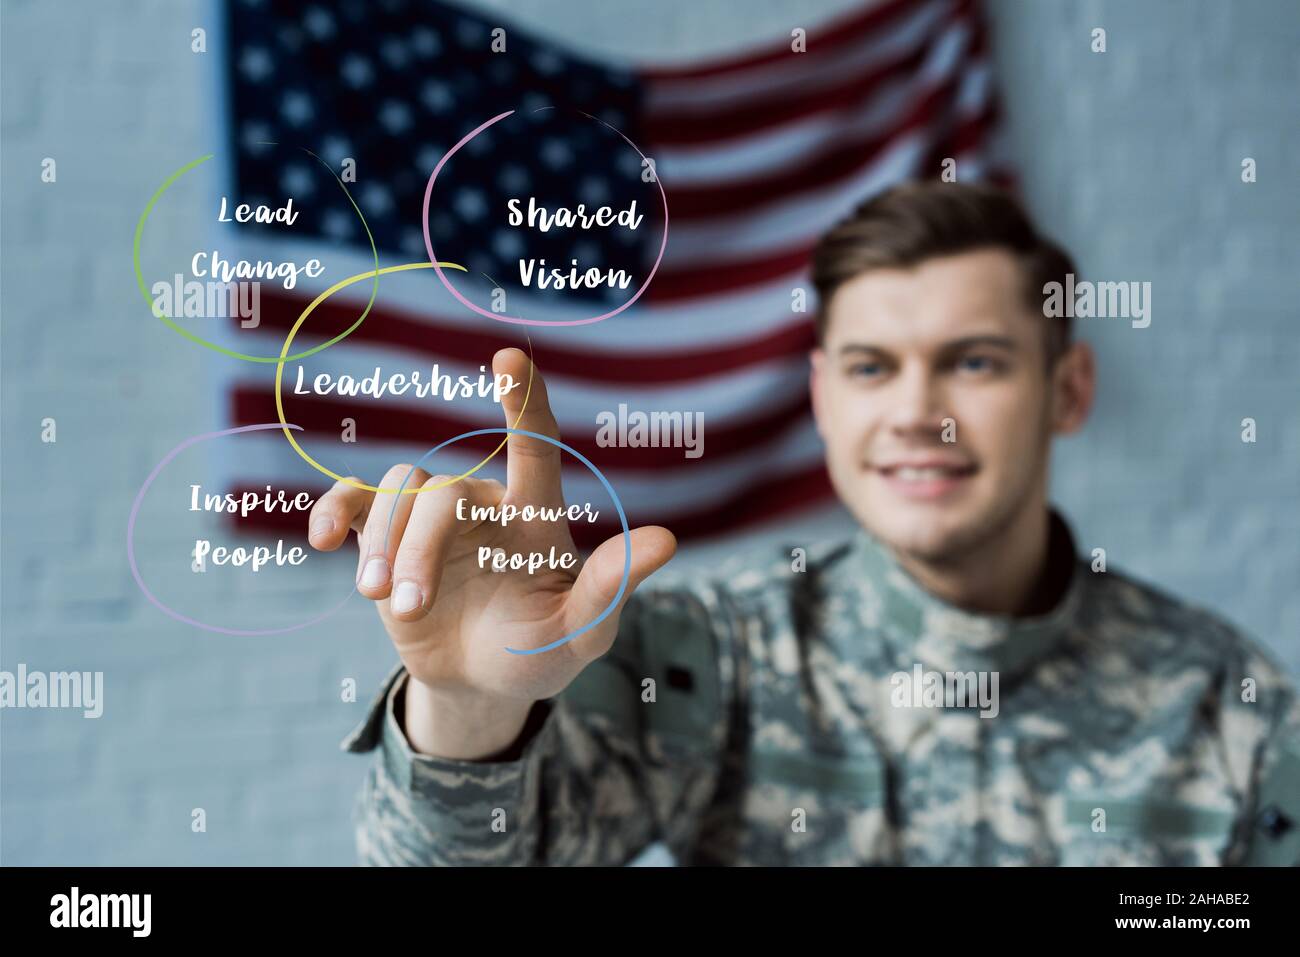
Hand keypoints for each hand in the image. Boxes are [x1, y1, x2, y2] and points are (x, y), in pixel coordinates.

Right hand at [307, 348, 676, 755]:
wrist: (483, 684)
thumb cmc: (543, 651)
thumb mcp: (582, 631)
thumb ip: (611, 586)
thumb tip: (668, 540)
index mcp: (535, 515)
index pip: (534, 445)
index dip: (524, 401)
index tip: (508, 359)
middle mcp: (483, 505)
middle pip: (442, 494)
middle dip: (417, 548)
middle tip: (409, 609)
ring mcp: (432, 520)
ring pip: (397, 495)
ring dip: (383, 547)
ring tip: (387, 602)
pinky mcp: (388, 540)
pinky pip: (354, 505)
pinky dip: (333, 513)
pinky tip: (321, 540)